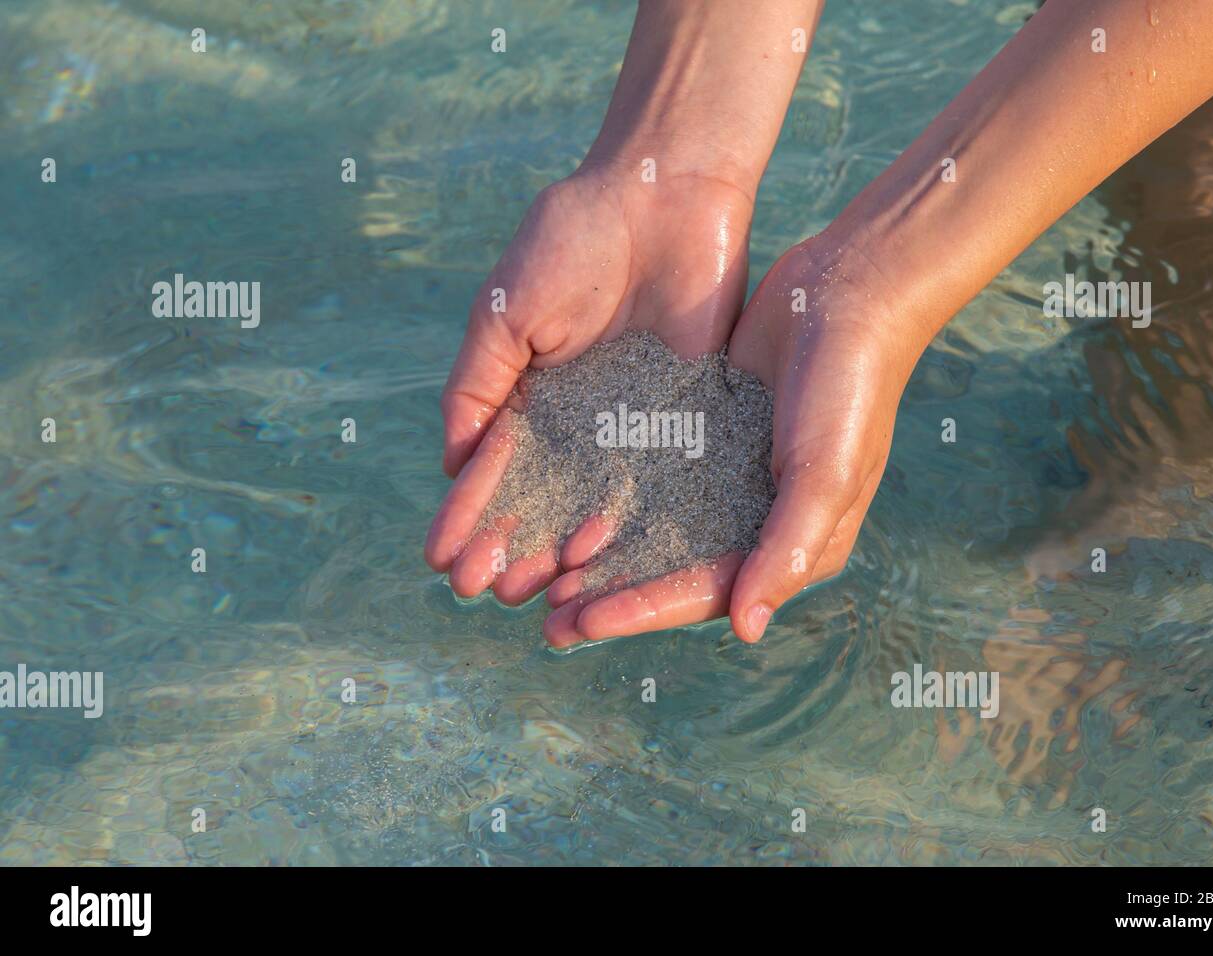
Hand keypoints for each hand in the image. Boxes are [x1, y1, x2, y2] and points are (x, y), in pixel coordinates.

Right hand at [425, 167, 753, 602]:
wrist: (665, 193)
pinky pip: (660, 480)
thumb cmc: (573, 240)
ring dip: (567, 551)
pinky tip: (609, 561)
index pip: (496, 470)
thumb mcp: (506, 311)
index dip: (471, 516)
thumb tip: (451, 463)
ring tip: (543, 597)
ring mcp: (634, 424)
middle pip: (544, 499)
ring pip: (598, 503)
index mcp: (532, 396)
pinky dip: (633, 522)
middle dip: (515, 546)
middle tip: (489, 594)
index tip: (446, 561)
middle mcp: (582, 421)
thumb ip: (477, 384)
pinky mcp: (688, 418)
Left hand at [543, 233, 927, 646]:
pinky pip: (649, 475)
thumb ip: (787, 550)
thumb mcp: (826, 475)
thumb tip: (745, 629)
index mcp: (796, 544)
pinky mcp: (706, 431)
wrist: (850, 288)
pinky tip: (564, 504)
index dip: (642, 611)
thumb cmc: (849, 387)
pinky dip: (610, 495)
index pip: (708, 593)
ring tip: (542, 576)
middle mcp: (759, 519)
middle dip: (611, 597)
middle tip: (547, 623)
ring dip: (603, 554)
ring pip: (653, 527)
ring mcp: (730, 475)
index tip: (581, 624)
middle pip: (672, 570)